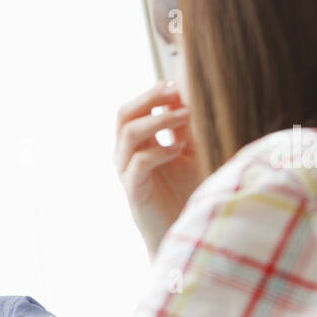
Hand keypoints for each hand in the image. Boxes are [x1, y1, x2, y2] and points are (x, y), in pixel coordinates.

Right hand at [114, 80, 204, 257]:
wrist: (184, 233)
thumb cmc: (188, 193)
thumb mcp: (192, 152)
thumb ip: (186, 127)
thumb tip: (188, 94)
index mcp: (139, 144)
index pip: (135, 108)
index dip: (153, 93)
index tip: (179, 84)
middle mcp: (127, 156)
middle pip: (124, 114)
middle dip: (149, 98)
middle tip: (176, 91)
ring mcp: (127, 174)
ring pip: (128, 134)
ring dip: (157, 120)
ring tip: (185, 116)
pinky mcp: (134, 192)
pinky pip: (138, 163)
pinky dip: (158, 151)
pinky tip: (179, 149)